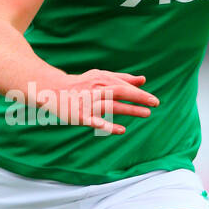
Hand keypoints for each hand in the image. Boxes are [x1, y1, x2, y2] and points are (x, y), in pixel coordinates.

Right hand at [41, 70, 158, 133]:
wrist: (53, 91)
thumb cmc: (81, 84)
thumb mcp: (101, 77)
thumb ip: (122, 78)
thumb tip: (143, 79)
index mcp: (102, 80)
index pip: (124, 86)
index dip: (139, 93)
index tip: (154, 100)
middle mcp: (96, 89)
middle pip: (119, 92)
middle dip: (138, 97)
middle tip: (155, 104)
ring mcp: (88, 103)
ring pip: (111, 106)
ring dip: (129, 109)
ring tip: (146, 114)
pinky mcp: (81, 116)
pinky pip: (96, 121)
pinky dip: (108, 126)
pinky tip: (122, 130)